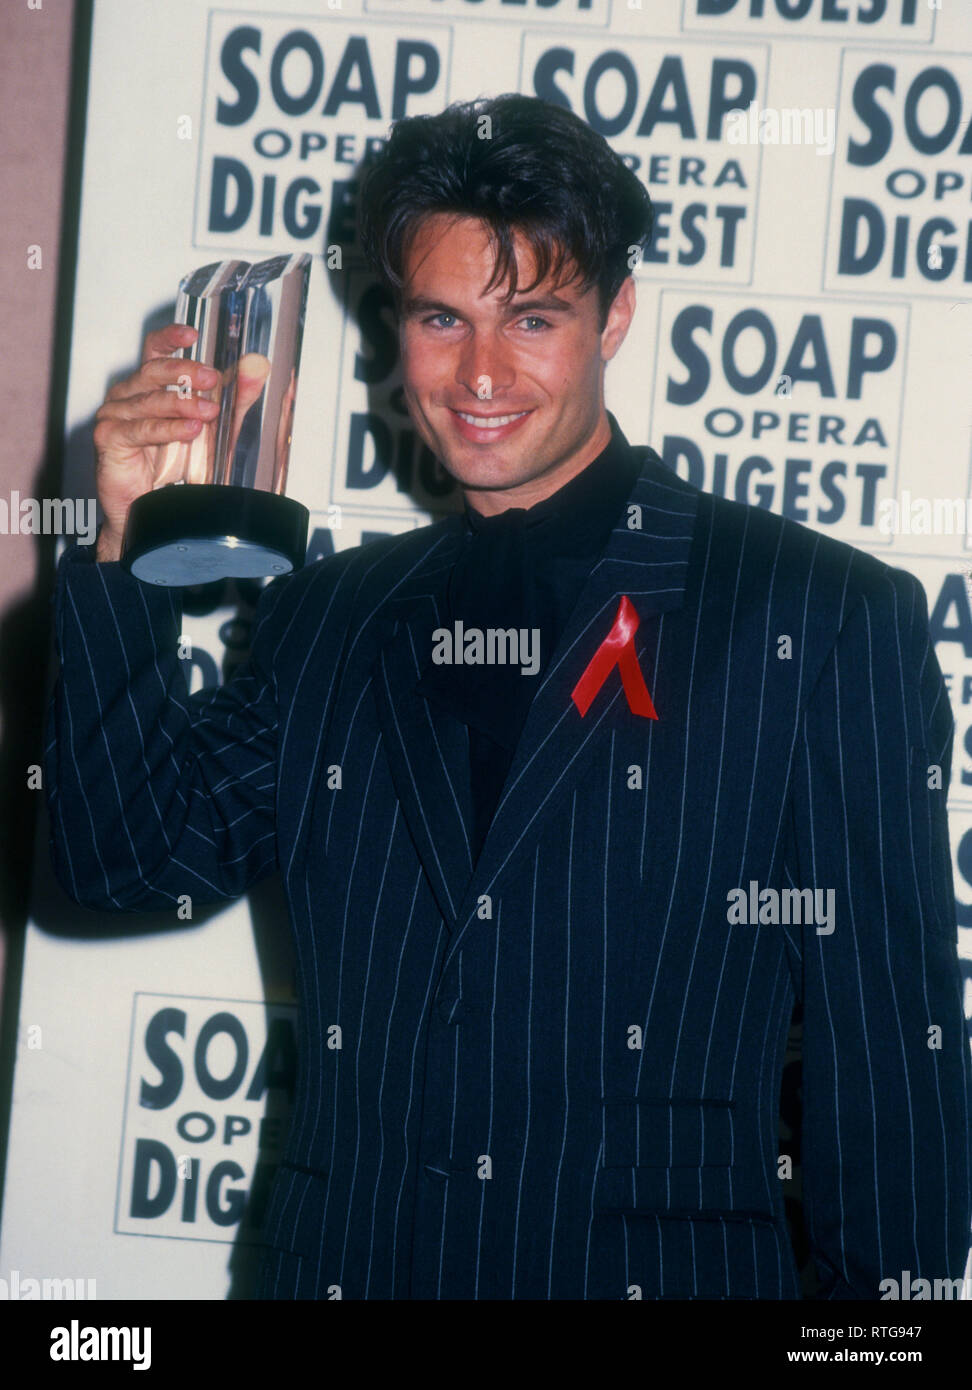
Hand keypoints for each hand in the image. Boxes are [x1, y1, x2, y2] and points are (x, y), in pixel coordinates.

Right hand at [92, 327, 270, 561]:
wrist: (146, 512)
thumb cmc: (172, 469)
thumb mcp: (212, 429)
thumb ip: (234, 399)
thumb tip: (257, 367)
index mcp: (147, 386)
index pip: (154, 350)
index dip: (170, 338)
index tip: (192, 333)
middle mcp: (127, 396)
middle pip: (153, 370)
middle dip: (184, 372)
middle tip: (213, 379)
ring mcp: (114, 416)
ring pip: (149, 400)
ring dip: (182, 404)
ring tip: (209, 412)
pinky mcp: (109, 440)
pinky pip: (140, 430)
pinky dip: (167, 429)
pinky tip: (189, 430)